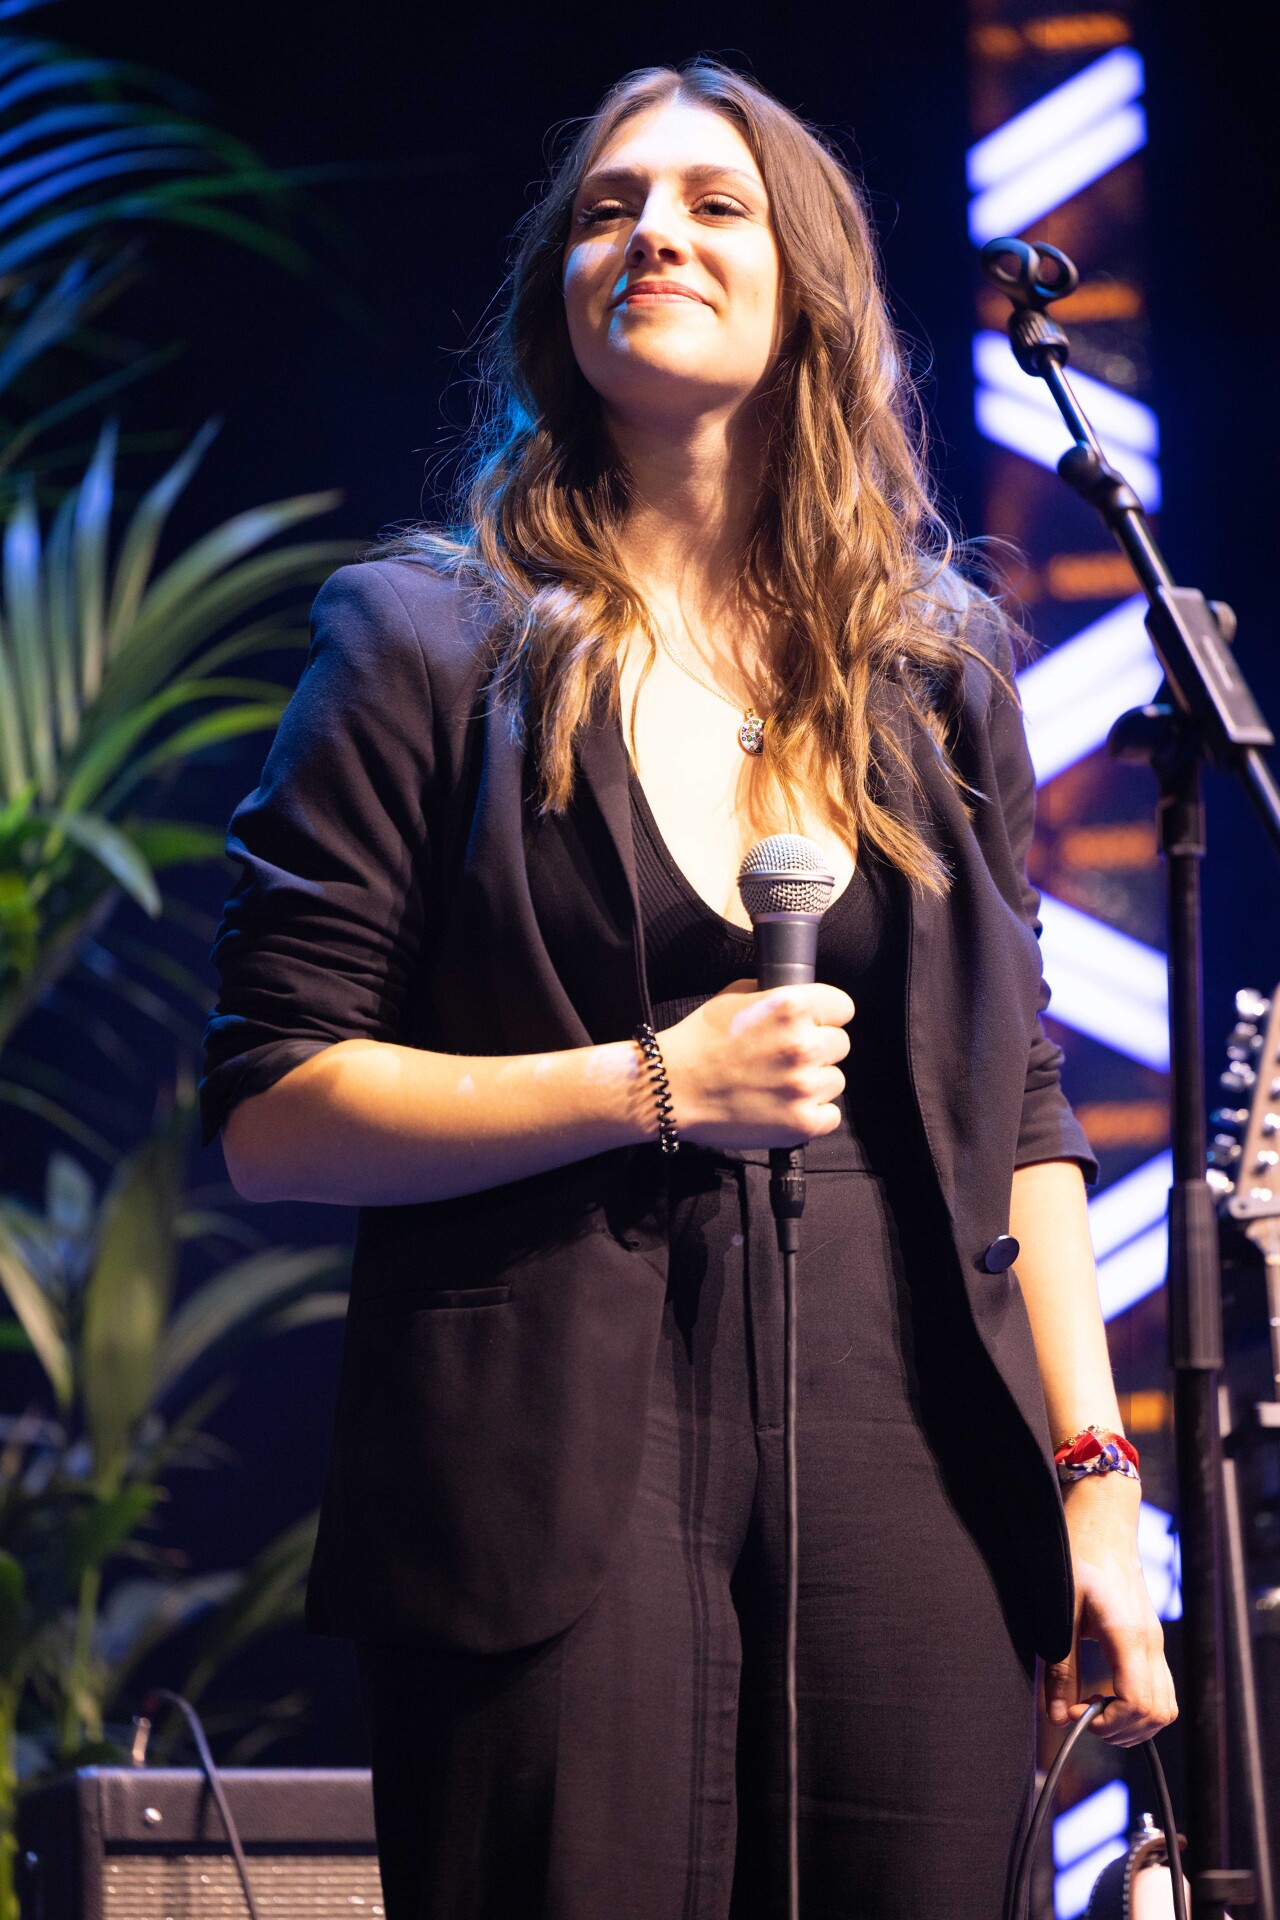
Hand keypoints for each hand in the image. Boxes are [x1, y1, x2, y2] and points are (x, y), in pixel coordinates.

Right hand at [660, 977, 853, 1149]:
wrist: (672, 1088)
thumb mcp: (734, 998)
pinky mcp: (802, 1122)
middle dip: (817, 1050)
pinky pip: (830, 1116)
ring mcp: (804, 1086)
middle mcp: (803, 1044)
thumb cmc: (699, 1042)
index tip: (814, 1025)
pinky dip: (811, 1115)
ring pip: (835, 1081)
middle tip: (785, 1059)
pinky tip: (783, 1108)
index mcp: (791, 1007)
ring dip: (813, 1083)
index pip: (843, 1007)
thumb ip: (775, 995)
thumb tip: (802, 1000)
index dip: (826, 1016)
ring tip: (778, 1085)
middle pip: (840, 1045)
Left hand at [1045, 1478, 1177, 1746]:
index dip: (1104, 1722)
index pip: (1137, 1705)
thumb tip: (1056, 1716)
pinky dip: (1139, 1708)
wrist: (1102, 1524)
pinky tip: (1106, 1694)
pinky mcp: (1152, 1642)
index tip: (1072, 1714)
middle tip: (1081, 1715)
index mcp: (1129, 1637)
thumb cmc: (1077, 1558)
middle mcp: (1151, 1645)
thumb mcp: (1059, 1613)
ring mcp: (1156, 1644)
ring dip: (1131, 1723)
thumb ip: (1059, 1668)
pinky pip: (1161, 1692)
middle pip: (1157, 1716)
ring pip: (1165, 1709)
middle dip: (1119, 1729)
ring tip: (1093, 1707)